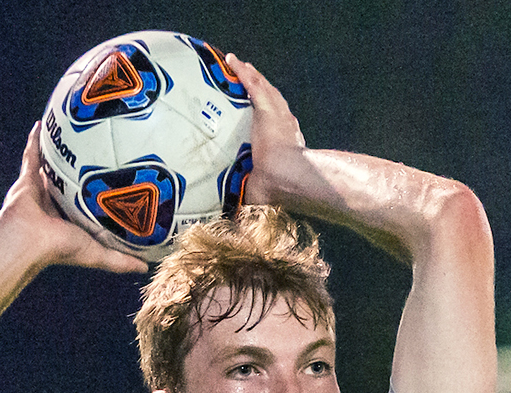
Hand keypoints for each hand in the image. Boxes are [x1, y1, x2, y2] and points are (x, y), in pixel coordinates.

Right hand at [0, 123, 147, 273]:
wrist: (28, 240)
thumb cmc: (61, 249)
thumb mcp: (98, 254)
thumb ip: (121, 260)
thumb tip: (146, 267)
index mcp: (70, 221)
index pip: (86, 208)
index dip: (97, 197)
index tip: (114, 185)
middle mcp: (55, 204)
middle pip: (70, 185)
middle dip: (80, 173)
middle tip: (97, 154)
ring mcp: (40, 190)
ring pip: (52, 168)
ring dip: (59, 154)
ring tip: (71, 135)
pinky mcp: (27, 178)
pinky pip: (32, 154)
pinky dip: (35, 140)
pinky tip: (43, 125)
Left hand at [226, 54, 307, 207]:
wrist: (284, 177)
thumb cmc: (276, 189)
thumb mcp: (256, 192)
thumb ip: (244, 195)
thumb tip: (226, 212)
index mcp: (284, 144)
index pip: (274, 126)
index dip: (267, 118)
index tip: (260, 117)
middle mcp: (284, 124)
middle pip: (270, 101)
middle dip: (260, 90)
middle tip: (248, 81)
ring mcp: (277, 114)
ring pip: (262, 89)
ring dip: (251, 77)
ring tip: (240, 66)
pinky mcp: (268, 107)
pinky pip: (253, 84)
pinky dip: (243, 72)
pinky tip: (233, 61)